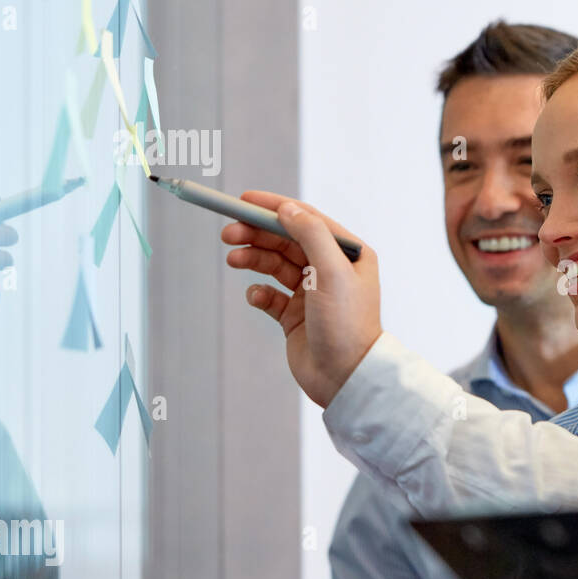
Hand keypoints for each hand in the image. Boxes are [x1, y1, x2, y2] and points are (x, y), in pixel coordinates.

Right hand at [221, 191, 381, 407]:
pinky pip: (270, 296)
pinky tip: (256, 296)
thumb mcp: (333, 272)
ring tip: (233, 259)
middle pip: (287, 241)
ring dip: (254, 259)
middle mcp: (332, 271)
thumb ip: (310, 234)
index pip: (307, 220)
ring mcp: (313, 294)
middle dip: (257, 234)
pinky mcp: (296, 317)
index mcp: (349, 254)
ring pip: (276, 266)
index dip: (275, 208)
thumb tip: (287, 208)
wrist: (345, 378)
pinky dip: (259, 292)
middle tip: (228, 233)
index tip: (243, 200)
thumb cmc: (346, 325)